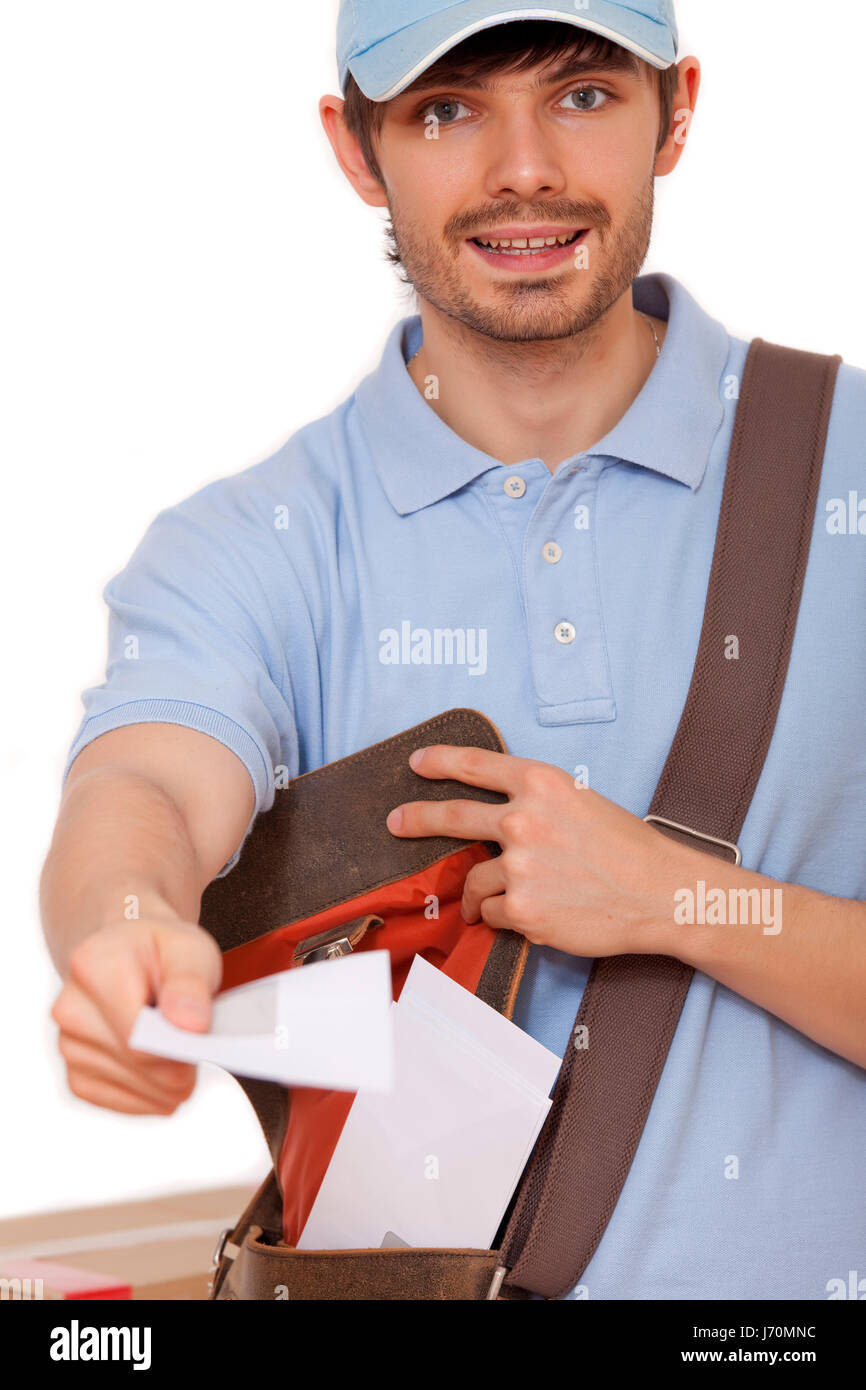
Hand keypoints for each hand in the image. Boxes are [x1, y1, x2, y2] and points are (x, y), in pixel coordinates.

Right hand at [50, 917, 222, 1115]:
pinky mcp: (78, 1077)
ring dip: (171, 1079)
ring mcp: (69, 1046)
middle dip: (180, 1060)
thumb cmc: (163, 953)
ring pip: (137, 1089)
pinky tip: (165, 1070)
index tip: (201, 1033)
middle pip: (140, 1064)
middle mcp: (69, 1008)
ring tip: (178, 1045)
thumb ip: (191, 981)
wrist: (134, 958)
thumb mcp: (189, 948)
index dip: (179, 1042)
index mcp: (91, 965)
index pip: (138, 1033)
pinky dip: (155, 1094)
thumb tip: (189, 1027)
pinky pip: (126, 1104)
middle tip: (196, 1036)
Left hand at [385, 745, 684, 957]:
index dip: (438, 761)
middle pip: (451, 817)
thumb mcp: (581, 802)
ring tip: (494, 903)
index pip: (474, 765)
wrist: (659, 893)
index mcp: (541, 783)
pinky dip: (503, 917)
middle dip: (415, 819)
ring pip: (474, 880)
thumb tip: (494, 822)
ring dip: (477, 895)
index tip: (416, 762)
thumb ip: (534, 804)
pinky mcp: (521, 909)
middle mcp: (523, 819)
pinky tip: (535, 915)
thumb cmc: (627, 848)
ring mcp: (519, 866)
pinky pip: (492, 913)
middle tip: (396, 822)